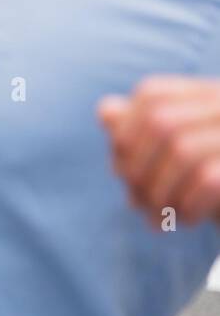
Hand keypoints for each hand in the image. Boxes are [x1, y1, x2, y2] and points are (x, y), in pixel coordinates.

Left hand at [98, 76, 219, 227]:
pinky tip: (187, 219)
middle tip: (136, 202)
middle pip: (162, 122)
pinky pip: (209, 178)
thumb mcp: (176, 158)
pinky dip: (187, 204)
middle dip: (137, 168)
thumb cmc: (214, 189)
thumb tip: (107, 111)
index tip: (122, 171)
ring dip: (159, 192)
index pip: (153, 96)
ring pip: (183, 150)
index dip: (126, 134)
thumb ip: (142, 132)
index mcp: (212, 95)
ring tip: (157, 217)